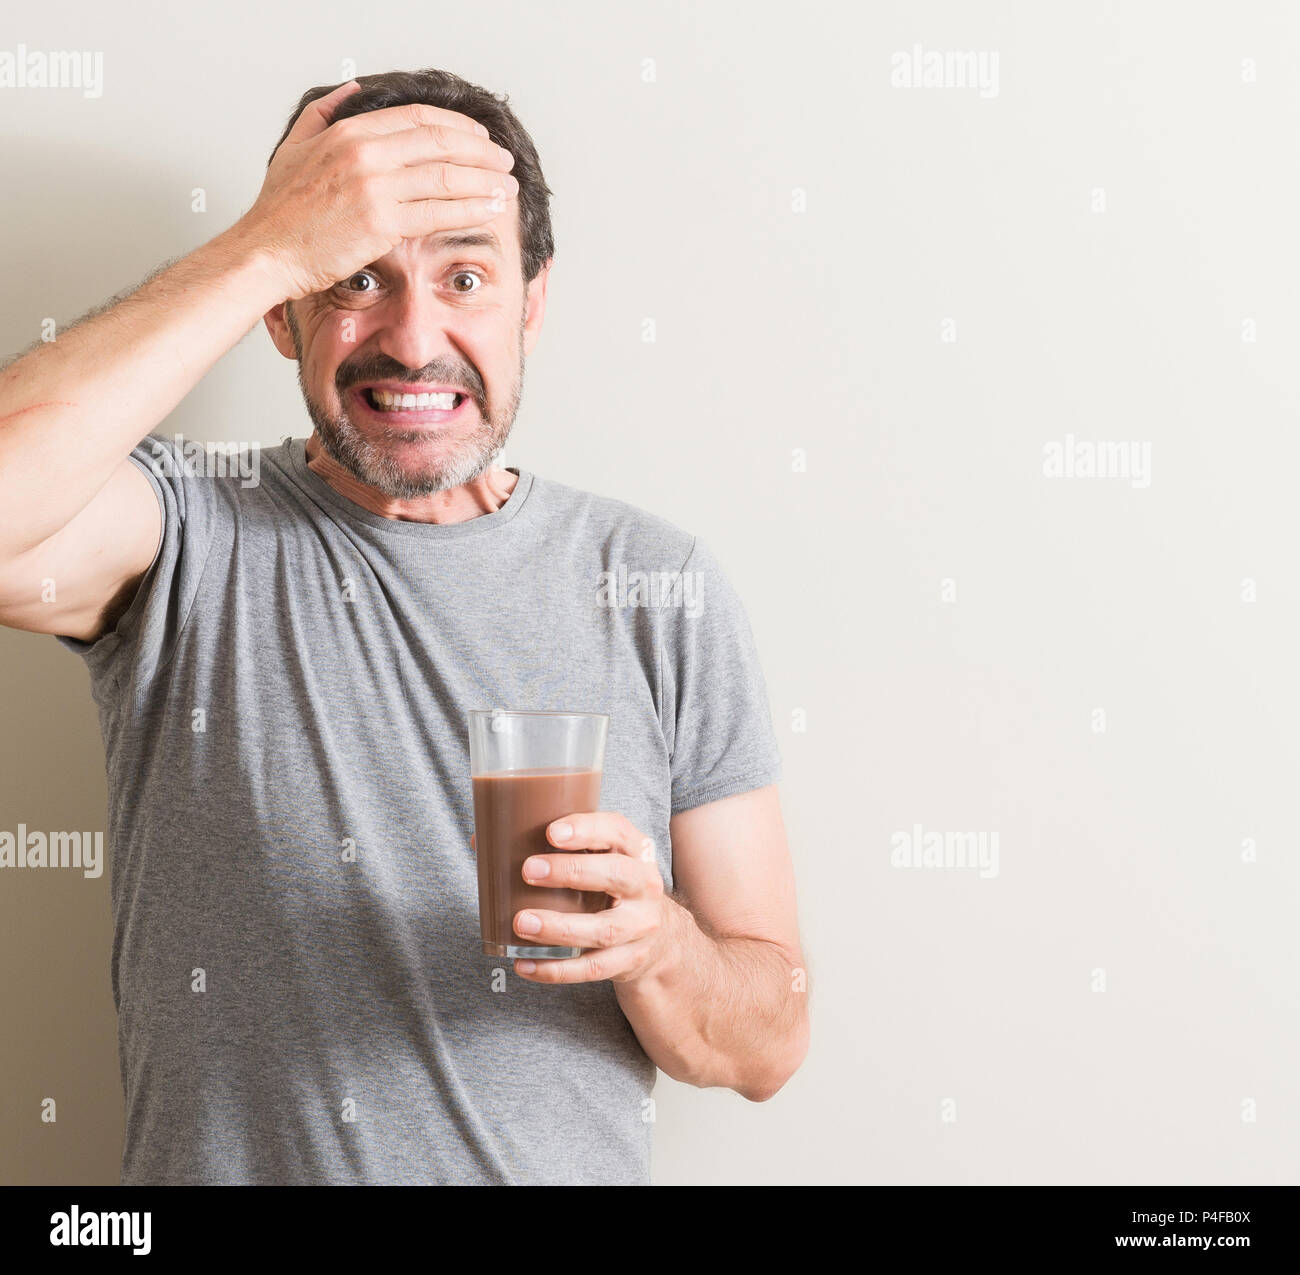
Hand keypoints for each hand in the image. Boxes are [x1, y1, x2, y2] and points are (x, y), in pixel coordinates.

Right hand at [235, 80, 517, 299]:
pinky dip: (471, 209)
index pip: (419, 119)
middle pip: (441, 143)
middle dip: (481, 151)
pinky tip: (489, 210)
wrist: (267, 252)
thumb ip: (324, 113)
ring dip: (484, 181)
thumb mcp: (295, 146)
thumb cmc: (280, 210)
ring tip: (507, 187)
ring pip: (446, 176)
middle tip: (504, 161)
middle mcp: (365, 154)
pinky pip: (439, 212)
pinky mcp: (382, 224)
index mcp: (349, 133)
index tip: (479, 136)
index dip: (457, 126)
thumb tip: (352, 89)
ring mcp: (375, 188)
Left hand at [470, 814, 668, 982]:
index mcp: (635, 850)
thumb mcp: (599, 858)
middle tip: (528, 870)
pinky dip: (556, 970)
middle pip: (617, 876)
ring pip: (603, 930)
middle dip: (571, 871)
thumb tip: (481, 840)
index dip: (587, 829)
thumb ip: (552, 846)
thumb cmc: (611, 886)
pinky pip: (591, 969)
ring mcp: (639, 927)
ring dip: (560, 927)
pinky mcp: (628, 961)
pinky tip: (524, 964)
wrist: (658, 937)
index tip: (551, 832)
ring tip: (521, 922)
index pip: (617, 831)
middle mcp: (644, 886)